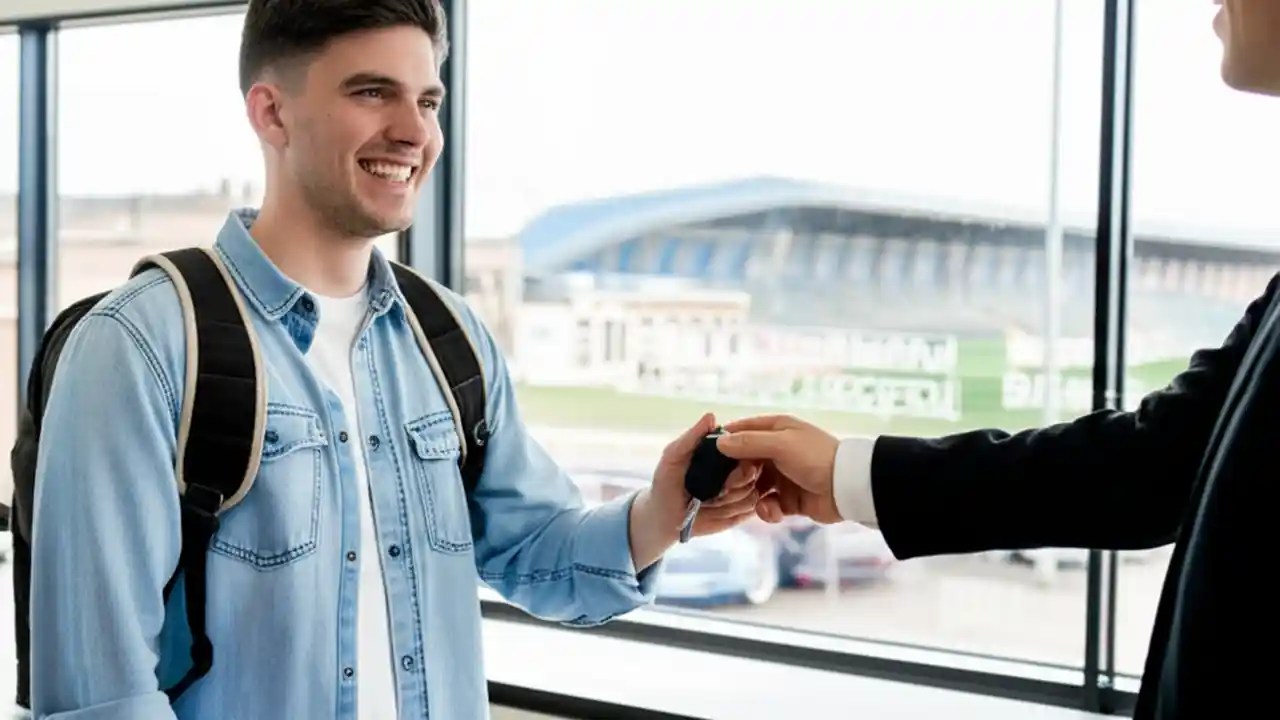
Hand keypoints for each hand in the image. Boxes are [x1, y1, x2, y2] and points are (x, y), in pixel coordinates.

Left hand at [629, 413, 762, 569]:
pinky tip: (716, 511)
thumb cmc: (666, 484)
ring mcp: (741, 491)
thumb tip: (711, 416)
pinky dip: (734, 511)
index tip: (732, 465)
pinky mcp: (742, 512)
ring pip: (754, 492)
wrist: (664, 519)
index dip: (743, 457)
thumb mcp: (672, 458)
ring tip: (709, 502)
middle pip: (755, 471)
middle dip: (737, 481)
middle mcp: (736, 469)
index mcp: (722, 452)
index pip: (747, 447)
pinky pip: (751, 509)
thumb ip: (691, 438)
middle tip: (718, 489)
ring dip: (731, 499)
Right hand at [716, 415, 841, 524]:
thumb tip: (719, 441)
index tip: (708, 453)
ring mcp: (782, 476)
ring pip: (752, 486)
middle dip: (736, 475)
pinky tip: (773, 511)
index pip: (743, 430)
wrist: (847, 488)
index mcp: (777, 430)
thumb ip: (749, 443)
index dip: (726, 440)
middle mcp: (777, 451)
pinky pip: (767, 505)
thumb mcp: (780, 444)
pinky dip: (767, 510)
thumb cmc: (815, 458)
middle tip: (730, 484)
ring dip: (750, 495)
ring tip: (753, 499)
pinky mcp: (788, 500)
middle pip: (744, 462)